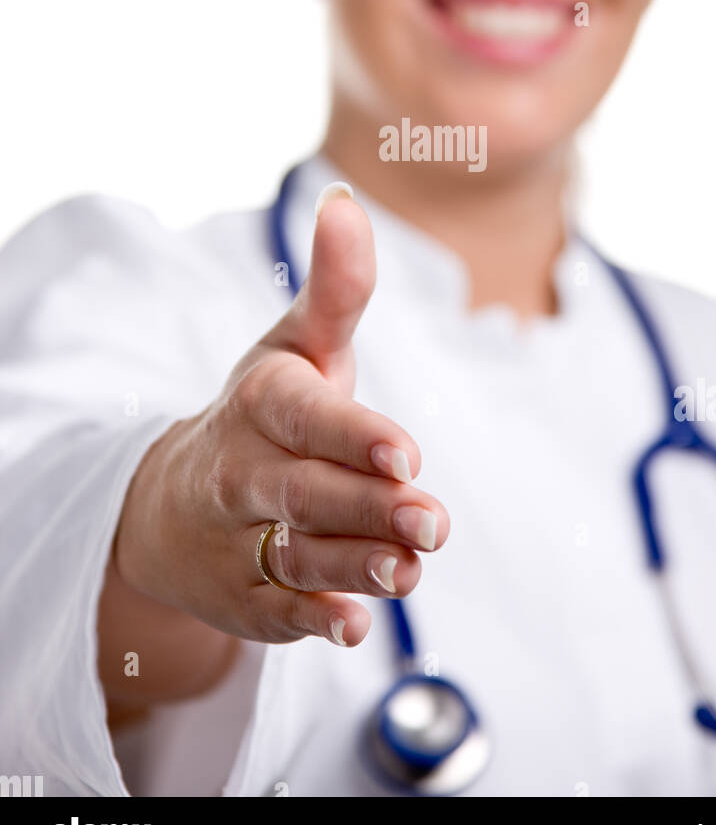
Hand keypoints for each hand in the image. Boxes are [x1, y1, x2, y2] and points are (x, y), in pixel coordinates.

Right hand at [113, 185, 449, 647]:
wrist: (173, 501)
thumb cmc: (263, 411)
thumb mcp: (296, 346)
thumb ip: (337, 285)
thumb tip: (345, 201)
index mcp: (260, 404)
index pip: (305, 419)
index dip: (353, 437)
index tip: (406, 454)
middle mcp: (241, 471)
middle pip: (306, 493)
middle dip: (369, 509)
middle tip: (433, 521)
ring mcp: (238, 539)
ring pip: (298, 556)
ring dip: (356, 567)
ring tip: (411, 568)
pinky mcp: (244, 599)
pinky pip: (277, 614)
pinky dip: (313, 620)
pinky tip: (352, 623)